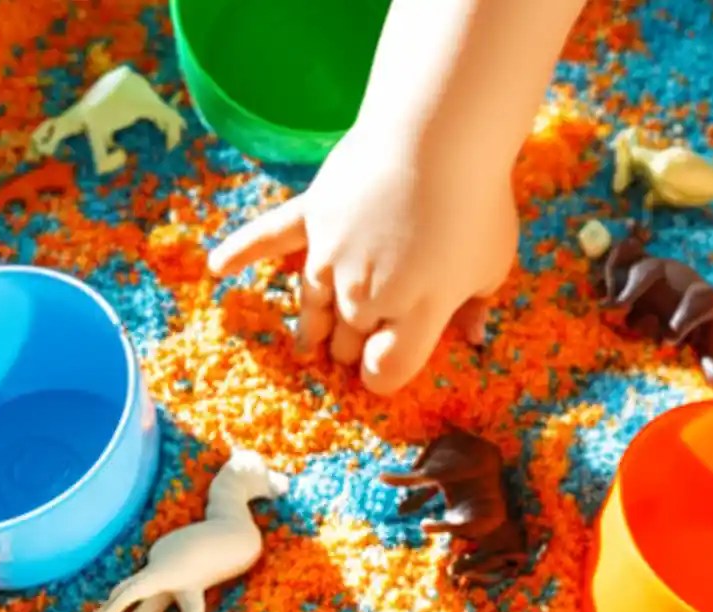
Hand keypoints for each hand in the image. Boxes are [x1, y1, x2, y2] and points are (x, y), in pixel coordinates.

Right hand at [207, 128, 517, 394]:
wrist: (439, 137)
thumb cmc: (476, 203)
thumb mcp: (493, 264)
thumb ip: (476, 307)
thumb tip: (472, 340)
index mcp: (415, 316)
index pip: (385, 372)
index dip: (384, 374)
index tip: (386, 365)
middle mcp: (366, 297)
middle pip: (349, 342)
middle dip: (352, 348)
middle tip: (356, 346)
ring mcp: (332, 259)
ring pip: (315, 308)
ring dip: (314, 328)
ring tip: (312, 344)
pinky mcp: (313, 218)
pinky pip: (270, 239)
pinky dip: (242, 251)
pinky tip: (218, 267)